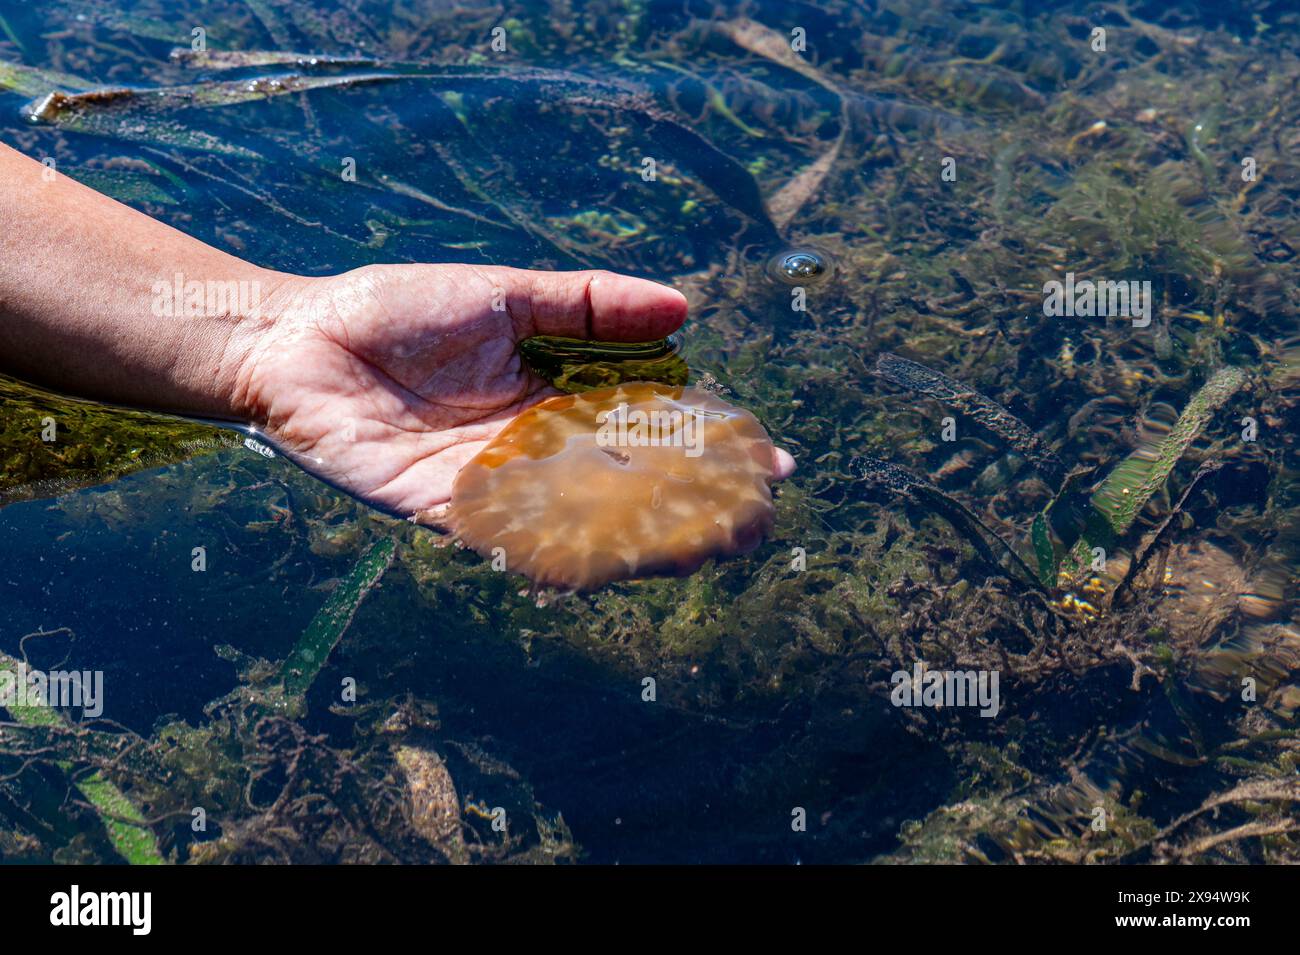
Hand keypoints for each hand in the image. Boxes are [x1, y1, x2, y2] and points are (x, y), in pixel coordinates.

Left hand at [230, 263, 796, 523]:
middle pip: (625, 486)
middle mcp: (529, 452)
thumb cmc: (394, 309)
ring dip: (644, 537)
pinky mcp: (441, 509)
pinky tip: (612, 563)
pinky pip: (507, 538)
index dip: (704, 445)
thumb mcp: (506, 295)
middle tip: (756, 521)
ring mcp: (489, 486)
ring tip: (706, 546)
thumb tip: (684, 307)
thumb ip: (588, 305)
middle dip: (692, 506)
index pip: (644, 430)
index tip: (764, 458)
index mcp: (551, 400)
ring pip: (579, 521)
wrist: (297, 336)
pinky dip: (558, 552)